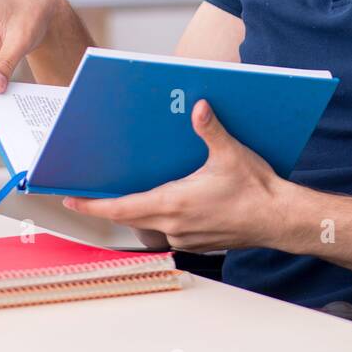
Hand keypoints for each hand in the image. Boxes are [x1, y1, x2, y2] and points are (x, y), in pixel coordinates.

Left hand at [62, 100, 288, 251]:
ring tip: (128, 198)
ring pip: (148, 227)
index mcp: (175, 203)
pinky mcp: (198, 243)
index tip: (72, 200)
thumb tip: (198, 108)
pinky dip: (160, 221)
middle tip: (89, 197)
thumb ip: (210, 130)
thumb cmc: (257, 190)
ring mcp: (186, 238)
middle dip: (108, 207)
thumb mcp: (231, 154)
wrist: (279, 219)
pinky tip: (169, 207)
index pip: (122, 207)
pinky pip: (168, 234)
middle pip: (129, 218)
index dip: (94, 205)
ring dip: (136, 214)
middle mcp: (175, 226)